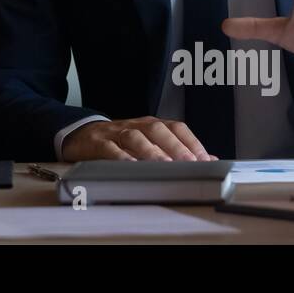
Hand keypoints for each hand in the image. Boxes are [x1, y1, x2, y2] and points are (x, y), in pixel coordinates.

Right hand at [61, 116, 217, 161]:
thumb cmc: (120, 142)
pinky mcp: (98, 143)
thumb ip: (177, 150)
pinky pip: (111, 149)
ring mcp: (116, 132)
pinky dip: (122, 158)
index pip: (176, 127)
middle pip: (157, 129)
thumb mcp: (149, 143)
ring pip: (135, 137)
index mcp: (151, 124)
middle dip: (175, 146)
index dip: (191, 141)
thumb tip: (211, 159)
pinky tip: (132, 168)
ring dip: (151, 151)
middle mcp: (136, 125)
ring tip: (164, 166)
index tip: (205, 159)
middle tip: (190, 163)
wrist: (82, 134)